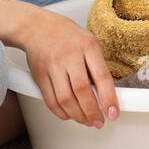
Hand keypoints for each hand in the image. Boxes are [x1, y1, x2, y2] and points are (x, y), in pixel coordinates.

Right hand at [18, 7, 119, 126]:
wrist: (35, 27)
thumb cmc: (66, 35)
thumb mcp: (88, 42)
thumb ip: (97, 65)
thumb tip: (107, 93)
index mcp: (87, 46)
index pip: (102, 77)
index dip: (109, 99)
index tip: (113, 114)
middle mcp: (70, 56)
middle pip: (82, 91)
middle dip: (92, 112)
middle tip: (99, 121)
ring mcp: (53, 66)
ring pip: (66, 99)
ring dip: (78, 116)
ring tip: (87, 121)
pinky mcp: (39, 75)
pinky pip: (51, 100)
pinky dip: (62, 113)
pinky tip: (69, 115)